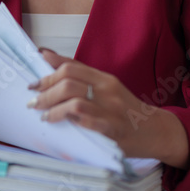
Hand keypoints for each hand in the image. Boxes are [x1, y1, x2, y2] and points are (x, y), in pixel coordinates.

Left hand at [30, 50, 189, 167]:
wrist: (157, 132)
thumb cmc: (126, 111)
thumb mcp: (107, 89)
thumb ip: (82, 78)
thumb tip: (48, 58)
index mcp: (104, 79)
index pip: (71, 66)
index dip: (48, 70)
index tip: (32, 78)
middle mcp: (107, 90)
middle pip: (68, 81)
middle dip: (45, 90)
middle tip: (33, 100)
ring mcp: (110, 109)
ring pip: (73, 100)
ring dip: (52, 107)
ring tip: (43, 114)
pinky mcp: (113, 129)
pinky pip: (86, 120)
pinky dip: (68, 120)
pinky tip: (59, 123)